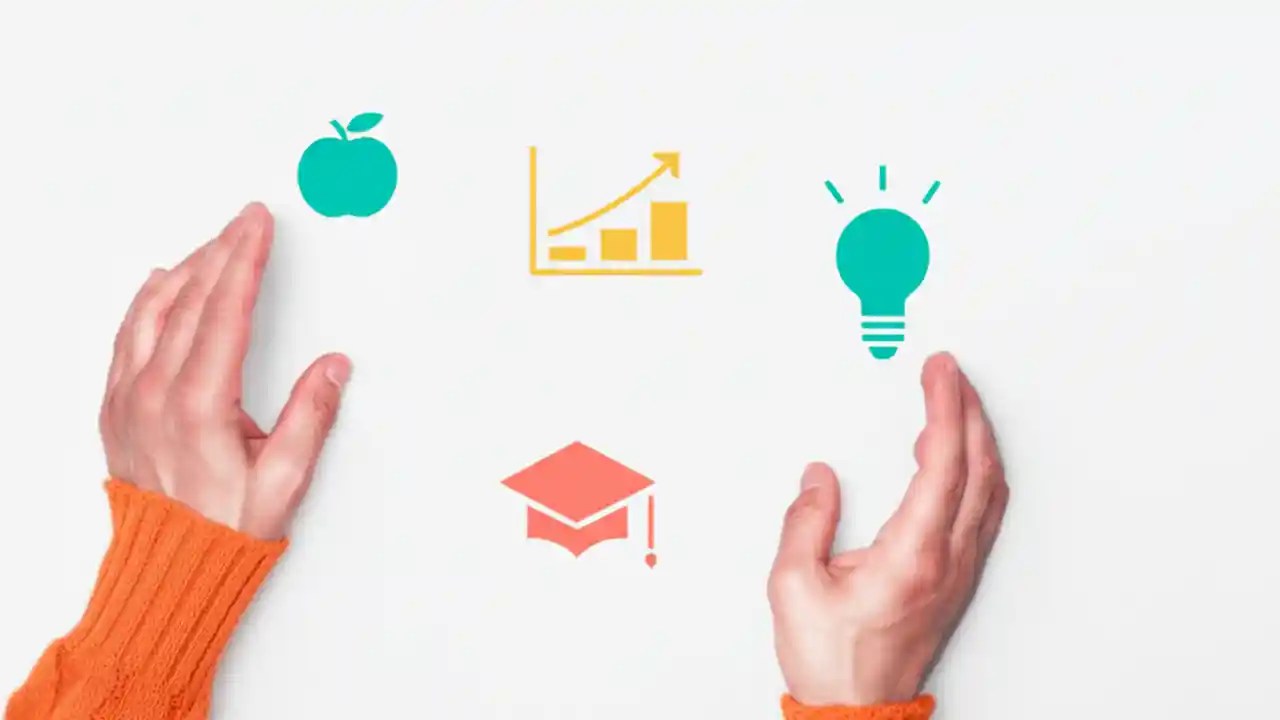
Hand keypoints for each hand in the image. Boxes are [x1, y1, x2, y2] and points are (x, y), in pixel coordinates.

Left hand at [99, 202, 350, 538]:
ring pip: (151, 311)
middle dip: (220, 251)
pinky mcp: (115, 408)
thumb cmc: (226, 529)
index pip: (224, 310)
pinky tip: (160, 284)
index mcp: (196, 404)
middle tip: (245, 220)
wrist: (170, 569)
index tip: (257, 225)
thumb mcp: (284, 480)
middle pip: (188, 299)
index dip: (244, 260)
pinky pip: (126, 335)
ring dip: (185, 270)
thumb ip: (310, 417)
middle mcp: (153, 394)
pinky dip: (147, 300)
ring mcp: (127, 399)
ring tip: (214, 244)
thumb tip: (332, 367)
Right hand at [768, 353, 1008, 705]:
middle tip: (950, 372)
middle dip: (968, 409)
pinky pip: (983, 510)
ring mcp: (958, 570)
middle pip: (979, 467)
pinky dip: (978, 471)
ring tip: (957, 404)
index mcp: (913, 555)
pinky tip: (963, 461)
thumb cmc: (832, 661)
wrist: (858, 711)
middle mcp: (947, 559)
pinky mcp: (957, 580)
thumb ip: (805, 523)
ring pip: (989, 488)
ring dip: (979, 439)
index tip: (940, 371)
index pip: (943, 463)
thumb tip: (820, 479)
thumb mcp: (793, 587)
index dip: (945, 408)